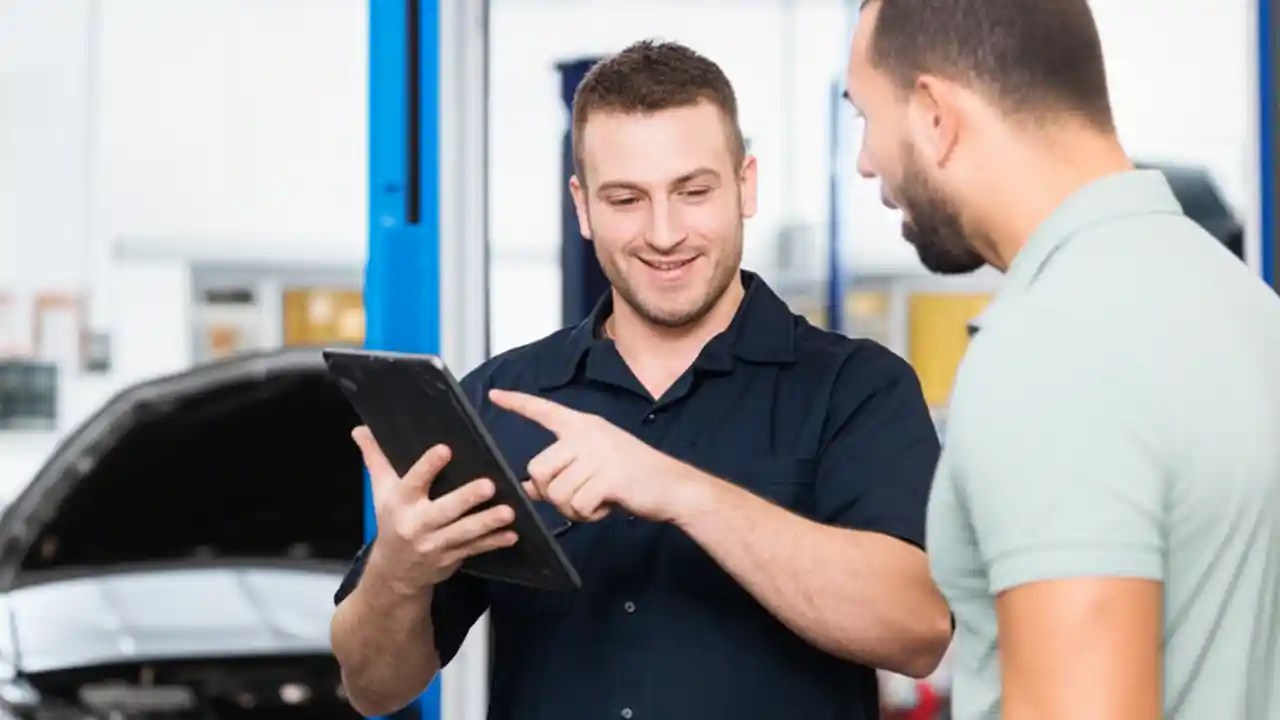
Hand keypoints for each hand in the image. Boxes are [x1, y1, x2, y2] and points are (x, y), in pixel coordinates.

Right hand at [352, 426, 517, 595]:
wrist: (394, 573)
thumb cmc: (391, 522)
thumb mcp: (380, 491)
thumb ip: (376, 459)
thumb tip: (360, 428)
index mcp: (400, 503)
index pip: (412, 482)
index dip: (428, 467)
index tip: (445, 449)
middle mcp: (417, 524)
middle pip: (444, 510)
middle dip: (466, 499)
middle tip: (489, 485)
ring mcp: (435, 544)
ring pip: (464, 532)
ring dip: (487, 523)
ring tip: (508, 511)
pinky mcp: (451, 558)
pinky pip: (474, 549)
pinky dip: (494, 543)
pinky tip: (512, 535)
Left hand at [488, 389, 711, 524]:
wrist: (672, 486)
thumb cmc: (632, 478)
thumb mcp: (595, 468)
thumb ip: (561, 473)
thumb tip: (528, 486)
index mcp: (583, 426)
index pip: (544, 411)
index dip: (517, 403)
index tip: (493, 395)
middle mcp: (587, 434)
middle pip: (537, 469)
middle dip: (551, 492)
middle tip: (577, 496)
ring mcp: (598, 453)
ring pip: (555, 492)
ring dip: (572, 508)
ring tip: (596, 501)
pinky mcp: (608, 476)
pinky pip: (577, 505)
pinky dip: (588, 515)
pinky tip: (606, 507)